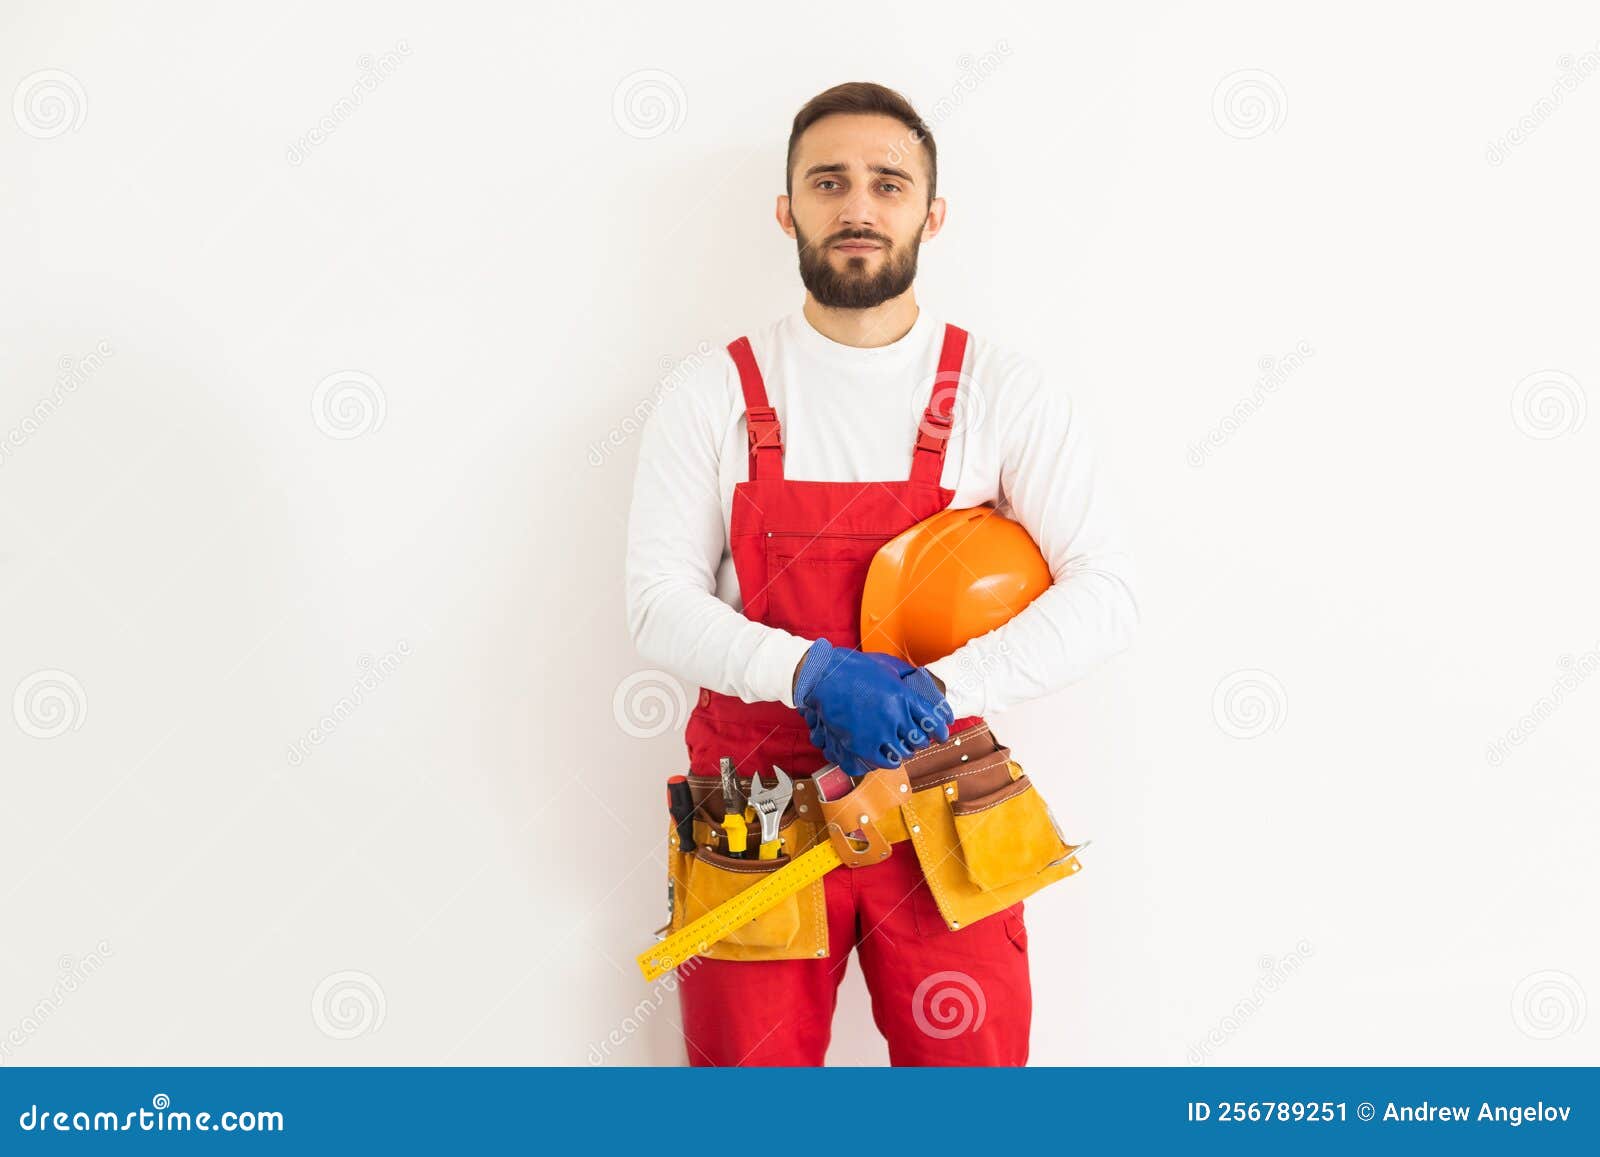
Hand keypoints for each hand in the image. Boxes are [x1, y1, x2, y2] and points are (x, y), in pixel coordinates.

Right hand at [794, 641, 952, 775]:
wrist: (824, 676)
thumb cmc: (854, 668)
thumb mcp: (887, 667)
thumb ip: (907, 676)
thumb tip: (923, 683)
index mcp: (904, 696)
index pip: (933, 721)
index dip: (940, 731)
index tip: (941, 735)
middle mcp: (895, 715)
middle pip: (919, 740)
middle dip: (920, 741)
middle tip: (916, 739)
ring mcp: (878, 731)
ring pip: (903, 752)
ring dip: (905, 751)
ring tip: (901, 747)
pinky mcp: (862, 745)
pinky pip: (885, 761)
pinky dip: (890, 761)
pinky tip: (889, 756)